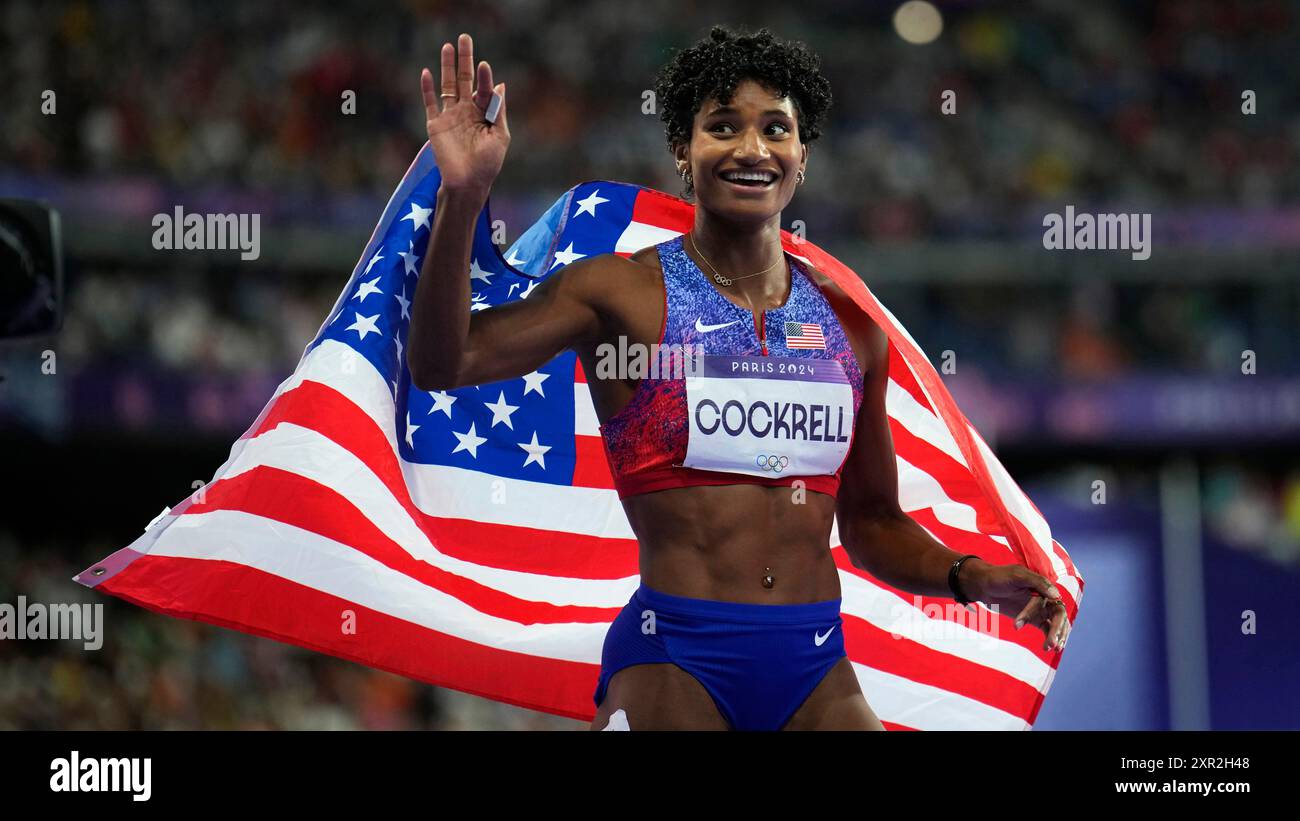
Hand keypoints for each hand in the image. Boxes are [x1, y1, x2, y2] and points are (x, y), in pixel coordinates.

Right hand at [421, 32, 509, 194]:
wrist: (468, 183)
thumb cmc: (488, 163)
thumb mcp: (500, 136)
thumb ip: (498, 110)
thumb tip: (500, 84)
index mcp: (484, 113)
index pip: (484, 89)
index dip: (484, 77)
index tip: (484, 66)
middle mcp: (467, 111)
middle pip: (464, 79)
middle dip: (465, 59)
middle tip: (465, 38)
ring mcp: (450, 116)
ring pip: (447, 85)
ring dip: (447, 66)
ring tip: (448, 46)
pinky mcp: (436, 124)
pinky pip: (430, 102)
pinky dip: (428, 88)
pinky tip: (427, 72)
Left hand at [962, 561, 1071, 651]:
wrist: (985, 585)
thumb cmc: (1000, 577)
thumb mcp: (1017, 575)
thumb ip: (1037, 583)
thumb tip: (1056, 595)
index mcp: (1044, 586)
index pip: (1050, 602)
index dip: (1036, 613)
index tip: (1018, 624)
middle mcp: (1046, 598)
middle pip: (1059, 615)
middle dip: (1056, 630)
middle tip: (1050, 643)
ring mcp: (1040, 609)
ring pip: (1055, 623)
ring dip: (1056, 636)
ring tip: (1050, 648)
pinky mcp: (1034, 618)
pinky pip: (1047, 628)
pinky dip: (1049, 637)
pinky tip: (1048, 648)